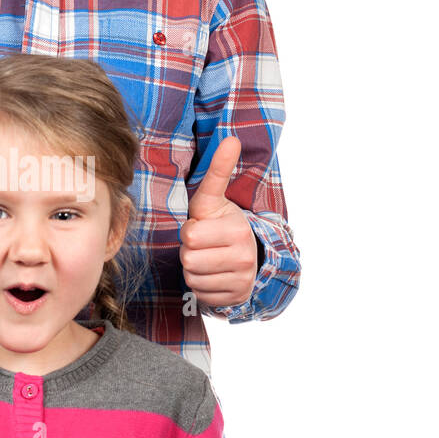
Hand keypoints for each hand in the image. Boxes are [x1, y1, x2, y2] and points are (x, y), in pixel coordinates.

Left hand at [179, 137, 257, 307]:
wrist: (249, 256)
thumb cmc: (222, 223)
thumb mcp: (215, 199)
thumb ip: (218, 171)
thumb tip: (231, 139)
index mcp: (237, 230)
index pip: (191, 236)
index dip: (190, 231)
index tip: (202, 227)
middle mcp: (243, 257)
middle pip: (189, 258)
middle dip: (190, 250)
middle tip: (204, 244)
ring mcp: (241, 280)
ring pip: (193, 277)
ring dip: (194, 268)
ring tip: (208, 258)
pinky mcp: (235, 298)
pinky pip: (200, 293)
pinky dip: (201, 285)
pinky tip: (212, 274)